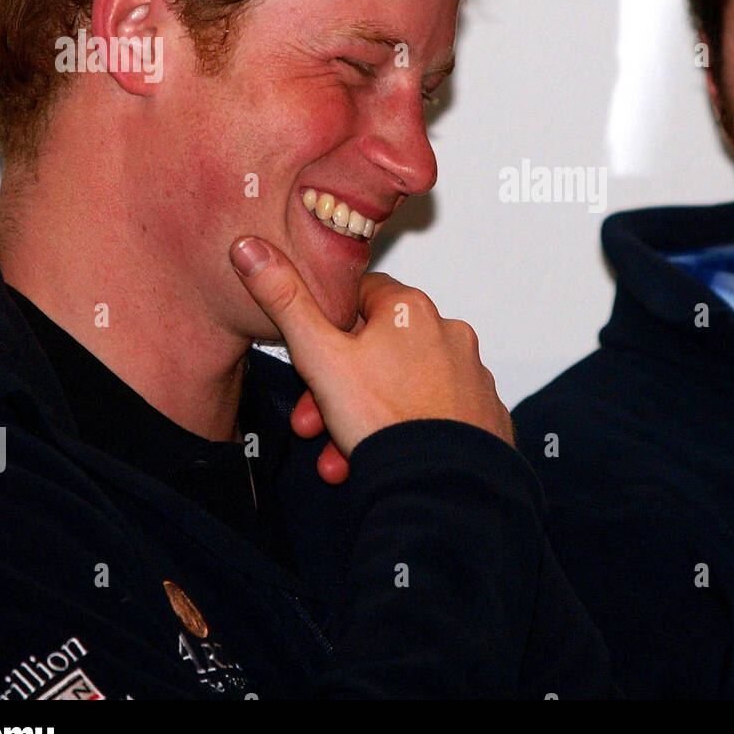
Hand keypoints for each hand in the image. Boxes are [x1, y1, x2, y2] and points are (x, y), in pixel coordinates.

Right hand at [230, 237, 513, 482]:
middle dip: (337, 390)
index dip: (327, 331)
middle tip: (313, 424)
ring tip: (339, 459)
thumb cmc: (383, 417)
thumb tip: (250, 248)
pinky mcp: (484, 413)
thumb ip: (285, 301)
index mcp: (411, 309)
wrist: (441, 485)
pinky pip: (435, 416)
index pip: (360, 297)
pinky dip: (408, 433)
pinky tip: (387, 459)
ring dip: (365, 420)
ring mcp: (471, 374)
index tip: (310, 362)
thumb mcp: (319, 357)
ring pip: (403, 389)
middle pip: (379, 352)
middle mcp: (449, 333)